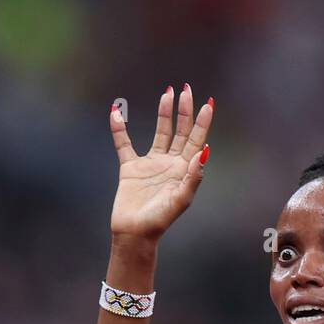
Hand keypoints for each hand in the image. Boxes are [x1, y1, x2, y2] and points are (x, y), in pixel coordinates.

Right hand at [109, 84, 213, 239]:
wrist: (135, 234)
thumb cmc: (160, 220)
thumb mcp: (180, 200)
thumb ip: (193, 177)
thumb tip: (204, 152)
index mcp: (184, 171)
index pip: (196, 142)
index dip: (202, 123)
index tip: (207, 103)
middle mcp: (170, 164)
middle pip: (180, 132)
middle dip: (185, 111)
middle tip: (186, 89)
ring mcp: (151, 165)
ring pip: (159, 132)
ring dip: (163, 113)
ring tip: (167, 93)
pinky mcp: (130, 168)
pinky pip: (124, 144)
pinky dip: (119, 128)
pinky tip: (116, 111)